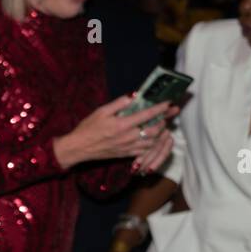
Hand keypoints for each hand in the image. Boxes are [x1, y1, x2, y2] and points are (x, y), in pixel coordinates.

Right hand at [53, 95, 178, 169]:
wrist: (78, 148)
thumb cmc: (88, 128)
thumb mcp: (101, 111)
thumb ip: (119, 103)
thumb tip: (134, 96)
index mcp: (122, 124)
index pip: (146, 114)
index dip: (160, 108)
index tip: (168, 102)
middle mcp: (128, 137)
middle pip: (154, 129)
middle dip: (165, 119)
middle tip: (172, 112)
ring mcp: (128, 147)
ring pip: (152, 141)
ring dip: (161, 132)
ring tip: (165, 123)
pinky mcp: (126, 154)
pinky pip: (144, 151)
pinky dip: (153, 144)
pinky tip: (155, 138)